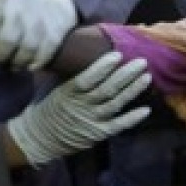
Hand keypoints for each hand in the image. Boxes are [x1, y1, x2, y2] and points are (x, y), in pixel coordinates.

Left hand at [0, 0, 77, 70]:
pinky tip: (32, 65)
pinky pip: (47, 50)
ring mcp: (42, 14)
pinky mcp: (58, 25)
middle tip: (0, 63)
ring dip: (19, 62)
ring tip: (16, 66)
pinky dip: (38, 62)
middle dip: (1, 56)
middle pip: (8, 39)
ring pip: (28, 48)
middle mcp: (22, 2)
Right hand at [5, 52, 151, 166]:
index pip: (86, 79)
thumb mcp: (53, 86)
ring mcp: (91, 121)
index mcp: (68, 92)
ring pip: (114, 105)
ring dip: (132, 91)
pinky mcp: (98, 134)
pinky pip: (118, 126)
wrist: (39, 137)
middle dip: (125, 75)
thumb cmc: (48, 106)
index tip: (117, 54)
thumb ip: (69, 72)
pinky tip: (146, 109)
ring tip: (146, 77)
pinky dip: (132, 118)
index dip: (102, 67)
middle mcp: (81, 107)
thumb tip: (82, 48)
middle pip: (106, 90)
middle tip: (141, 61)